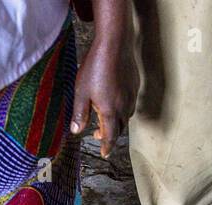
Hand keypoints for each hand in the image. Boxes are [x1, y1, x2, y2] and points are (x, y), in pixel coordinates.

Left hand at [70, 35, 136, 158]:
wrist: (115, 43)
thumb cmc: (96, 66)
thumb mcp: (81, 92)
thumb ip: (80, 113)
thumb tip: (76, 131)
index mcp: (110, 111)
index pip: (110, 136)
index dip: (106, 146)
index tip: (104, 153)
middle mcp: (124, 106)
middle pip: (120, 128)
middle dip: (110, 135)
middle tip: (98, 135)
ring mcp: (131, 95)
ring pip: (127, 116)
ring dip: (117, 122)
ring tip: (106, 119)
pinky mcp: (134, 84)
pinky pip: (130, 103)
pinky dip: (123, 109)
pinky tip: (115, 102)